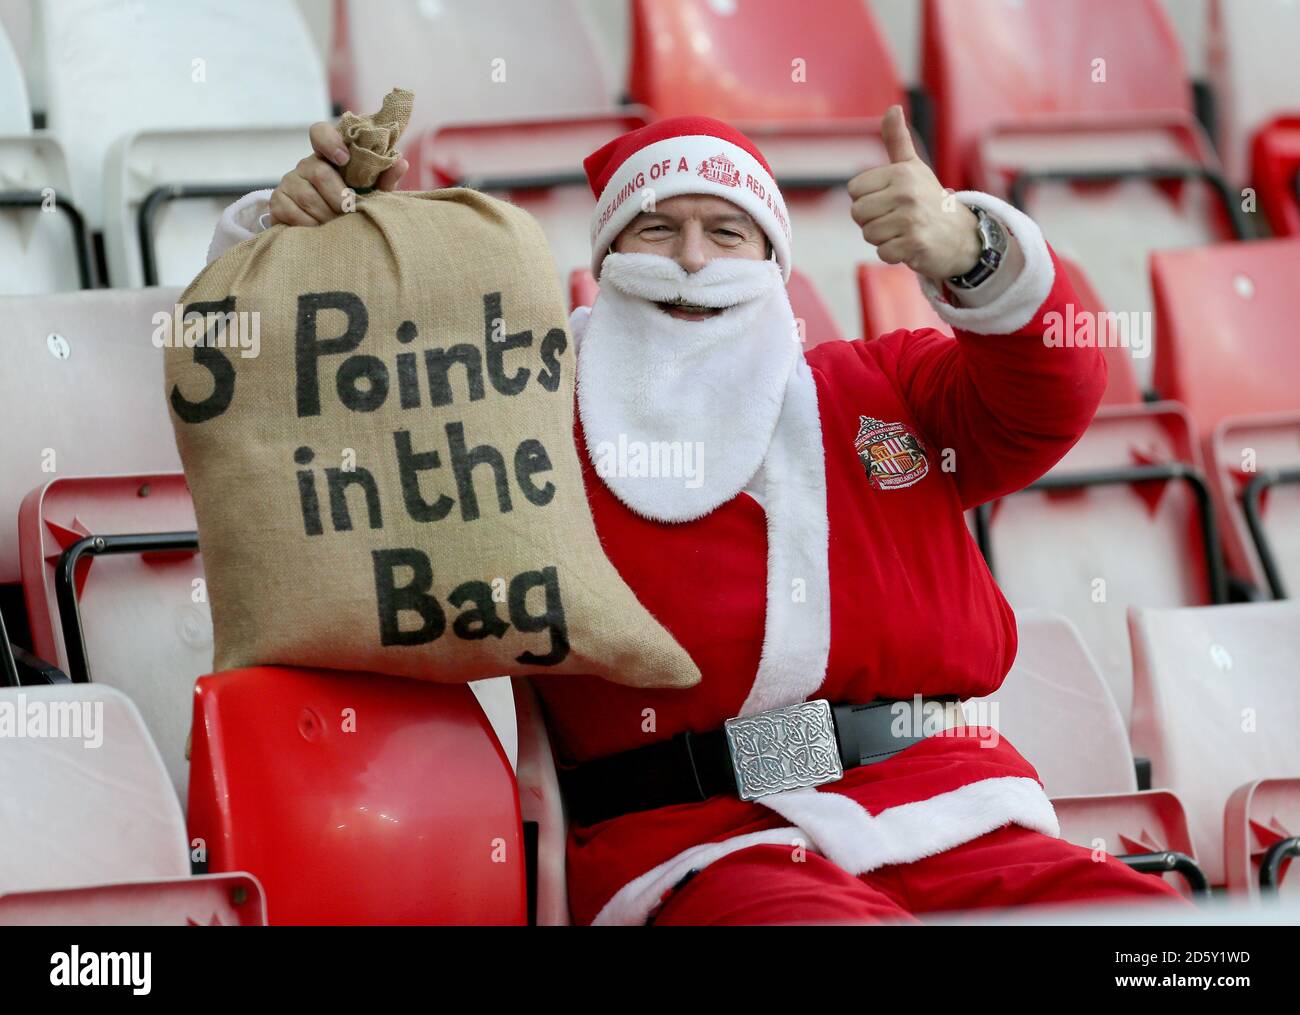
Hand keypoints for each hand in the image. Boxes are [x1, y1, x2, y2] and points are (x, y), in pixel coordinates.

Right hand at [268, 121, 409, 225]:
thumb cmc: (352, 206)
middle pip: (320, 173)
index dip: (330, 141)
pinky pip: (292, 213)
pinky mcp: (278, 201)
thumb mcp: (371, 193)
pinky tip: (320, 231)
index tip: (344, 159)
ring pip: (307, 197)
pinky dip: (310, 226)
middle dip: (339, 198)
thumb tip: (401, 162)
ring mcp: (289, 181)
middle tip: (350, 213)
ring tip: (338, 226)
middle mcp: (306, 164)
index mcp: (330, 156)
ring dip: (327, 216)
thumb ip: (384, 179)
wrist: (323, 231)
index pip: (320, 132)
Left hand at [848, 105, 981, 281]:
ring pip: (869, 234)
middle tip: (897, 218)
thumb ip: (897, 140)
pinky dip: (893, 254)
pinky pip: (883, 253)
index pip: (854, 190)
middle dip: (872, 220)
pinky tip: (910, 245)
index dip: (867, 199)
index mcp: (901, 172)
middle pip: (858, 213)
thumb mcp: (913, 167)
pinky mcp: (914, 244)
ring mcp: (911, 219)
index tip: (889, 200)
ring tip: (905, 230)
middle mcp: (906, 193)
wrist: (961, 235)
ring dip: (883, 238)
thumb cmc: (930, 199)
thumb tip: (893, 108)